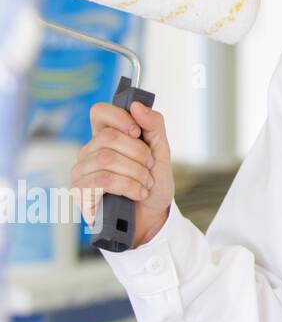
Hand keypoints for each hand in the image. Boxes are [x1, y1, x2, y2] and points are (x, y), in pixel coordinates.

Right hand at [72, 101, 175, 248]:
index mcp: (106, 136)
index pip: (99, 112)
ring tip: (145, 183)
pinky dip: (129, 186)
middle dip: (138, 153)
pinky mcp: (80, 192)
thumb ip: (153, 125)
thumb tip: (137, 105)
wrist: (152, 216)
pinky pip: (103, 180)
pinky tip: (138, 193)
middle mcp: (89, 151)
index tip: (137, 131)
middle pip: (108, 138)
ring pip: (106, 159)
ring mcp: (82, 172)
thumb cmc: (152, 183)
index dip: (119, 117)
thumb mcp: (161, 151)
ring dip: (136, 172)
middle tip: (149, 166)